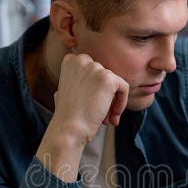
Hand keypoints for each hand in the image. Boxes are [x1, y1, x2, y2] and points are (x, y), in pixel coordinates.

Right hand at [34, 53, 127, 182]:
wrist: (69, 128)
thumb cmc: (66, 115)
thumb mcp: (64, 91)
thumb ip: (75, 81)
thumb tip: (89, 84)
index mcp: (71, 61)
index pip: (93, 71)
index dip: (95, 89)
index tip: (91, 105)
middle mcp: (82, 60)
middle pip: (104, 77)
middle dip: (105, 97)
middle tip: (100, 116)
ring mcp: (95, 68)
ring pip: (114, 84)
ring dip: (112, 103)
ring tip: (105, 120)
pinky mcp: (108, 78)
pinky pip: (123, 88)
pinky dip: (121, 103)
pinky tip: (113, 117)